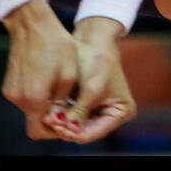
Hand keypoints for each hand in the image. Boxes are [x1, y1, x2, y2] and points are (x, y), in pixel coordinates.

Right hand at [1, 0, 79, 139]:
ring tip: (58, 89)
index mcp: (34, 98)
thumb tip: (60, 121)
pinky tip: (47, 81)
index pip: (42, 130)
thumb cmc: (56, 45)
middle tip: (66, 106)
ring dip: (44, 105)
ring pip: (30, 110)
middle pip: (35, 122)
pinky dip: (35, 96)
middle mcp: (18, 98)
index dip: (56, 129)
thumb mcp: (69, 74)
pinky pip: (24, 99)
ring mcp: (11, 91)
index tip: (68, 119)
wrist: (32, 23)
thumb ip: (63, 103)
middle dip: (51, 118)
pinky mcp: (8, 84)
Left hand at [51, 17, 135, 143]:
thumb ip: (79, 113)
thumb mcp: (91, 89)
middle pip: (86, 130)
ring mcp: (99, 108)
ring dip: (63, 122)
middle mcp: (112, 114)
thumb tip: (65, 132)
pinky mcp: (86, 102)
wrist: (92, 37)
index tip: (59, 128)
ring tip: (49, 117)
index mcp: (121, 112)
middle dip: (68, 128)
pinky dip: (62, 114)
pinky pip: (73, 114)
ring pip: (78, 124)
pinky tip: (50, 112)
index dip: (77, 133)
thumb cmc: (97, 60)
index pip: (96, 132)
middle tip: (50, 123)